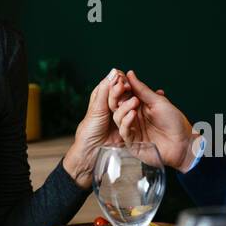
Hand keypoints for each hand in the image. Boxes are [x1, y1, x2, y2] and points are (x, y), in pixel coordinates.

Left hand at [63, 69, 126, 187]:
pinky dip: (136, 112)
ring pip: (129, 103)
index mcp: (101, 97)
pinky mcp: (127, 125)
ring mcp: (120, 114)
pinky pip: (133, 116)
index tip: (123, 80)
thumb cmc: (89, 132)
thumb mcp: (96, 109)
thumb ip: (104, 92)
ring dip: (132, 101)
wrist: (92, 153)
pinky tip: (136, 111)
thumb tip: (113, 73)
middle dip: (127, 90)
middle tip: (129, 89)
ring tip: (134, 102)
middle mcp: (112, 104)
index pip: (113, 83)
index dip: (118, 80)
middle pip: (123, 92)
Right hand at [109, 70, 197, 171]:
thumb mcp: (158, 101)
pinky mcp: (132, 143)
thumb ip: (142, 89)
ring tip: (134, 102)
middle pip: (116, 106)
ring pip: (118, 117)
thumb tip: (130, 74)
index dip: (120, 87)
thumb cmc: (174, 122)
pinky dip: (126, 122)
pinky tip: (133, 114)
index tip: (119, 79)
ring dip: (124, 108)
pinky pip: (124, 132)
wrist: (183, 142)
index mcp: (138, 106)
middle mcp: (132, 117)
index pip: (123, 95)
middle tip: (121, 88)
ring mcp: (131, 130)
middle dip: (117, 96)